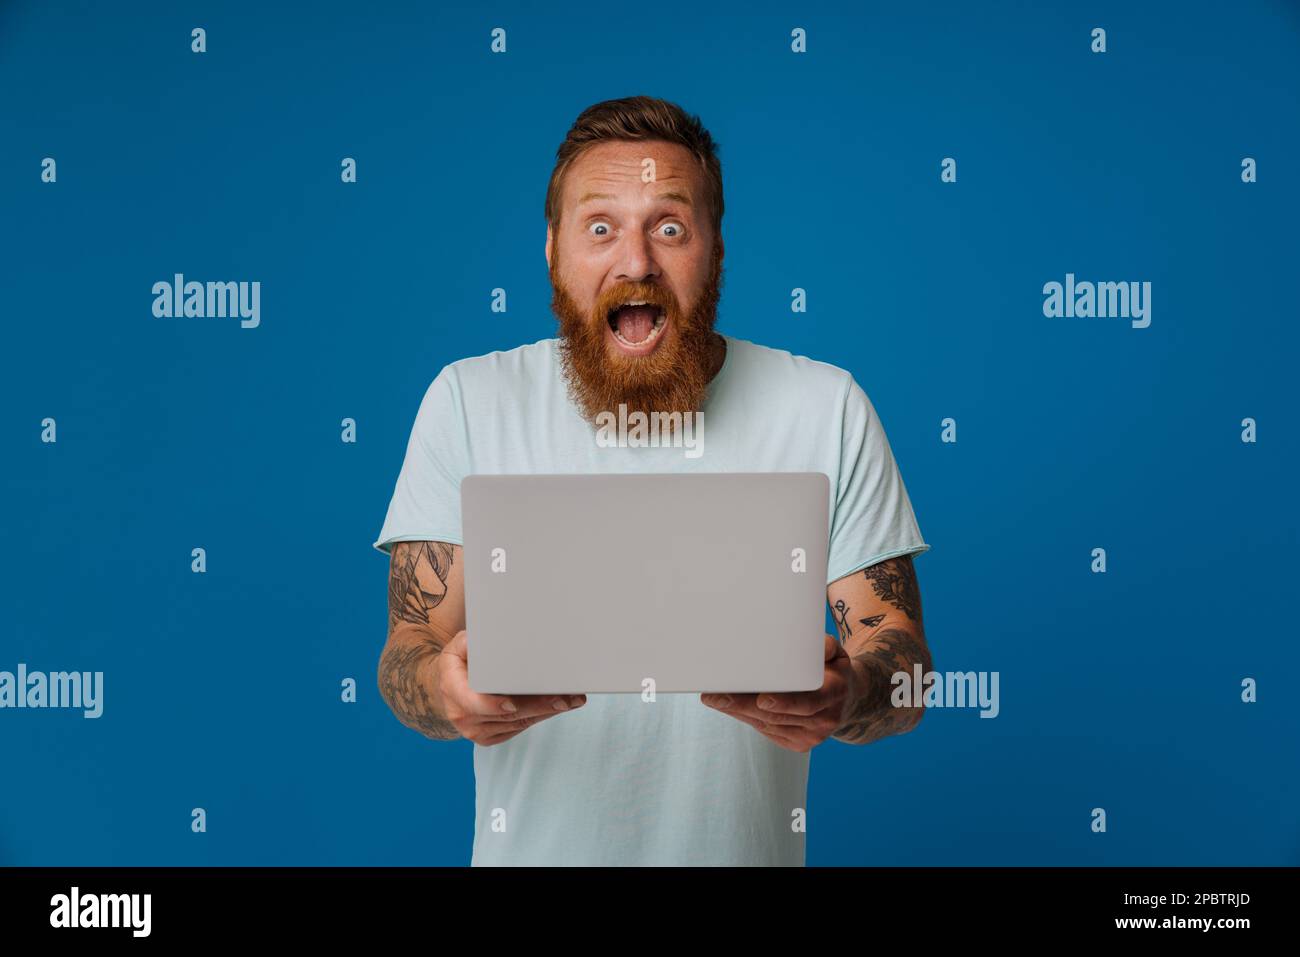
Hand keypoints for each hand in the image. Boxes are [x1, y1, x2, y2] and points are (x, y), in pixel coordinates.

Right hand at [435, 630, 586, 745]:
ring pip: (517, 723)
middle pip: (506, 715)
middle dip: (537, 706)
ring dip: (545, 712)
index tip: (512, 705)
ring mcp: (476, 730)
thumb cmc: (459, 663)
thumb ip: (469, 642)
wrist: (449, 690)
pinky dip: (539, 717)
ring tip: (570, 700)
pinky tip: (556, 707)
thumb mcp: (458, 647)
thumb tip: (485, 635)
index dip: (493, 705)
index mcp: (453, 690)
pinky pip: (518, 729)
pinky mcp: (489, 738)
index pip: (473, 703)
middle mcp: (462, 715)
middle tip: (563, 699)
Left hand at [701, 633, 857, 751]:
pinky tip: (730, 707)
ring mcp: (811, 736)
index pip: (809, 702)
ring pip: (768, 725)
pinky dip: (747, 718)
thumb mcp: (836, 654)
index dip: (785, 703)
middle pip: (778, 716)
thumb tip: (816, 644)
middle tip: (716, 696)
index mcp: (835, 694)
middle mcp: (824, 720)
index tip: (763, 699)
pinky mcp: (798, 744)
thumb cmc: (833, 670)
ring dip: (738, 712)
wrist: (847, 701)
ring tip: (714, 699)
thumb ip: (826, 646)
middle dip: (744, 705)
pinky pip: (767, 731)